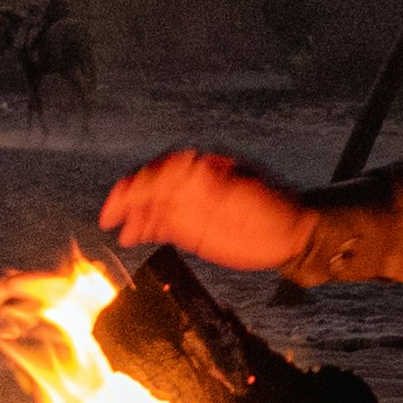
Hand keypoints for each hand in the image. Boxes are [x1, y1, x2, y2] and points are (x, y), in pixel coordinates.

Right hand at [98, 147, 311, 273]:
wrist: (291, 236)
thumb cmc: (274, 208)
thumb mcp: (248, 193)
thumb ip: (215, 183)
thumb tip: (190, 165)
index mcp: (205, 170)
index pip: (166, 168)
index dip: (145, 179)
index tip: (129, 191)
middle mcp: (192, 186)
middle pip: (152, 186)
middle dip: (130, 196)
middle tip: (112, 212)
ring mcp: (189, 207)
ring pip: (151, 206)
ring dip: (132, 215)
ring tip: (116, 229)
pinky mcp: (189, 229)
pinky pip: (159, 226)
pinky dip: (142, 230)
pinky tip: (129, 238)